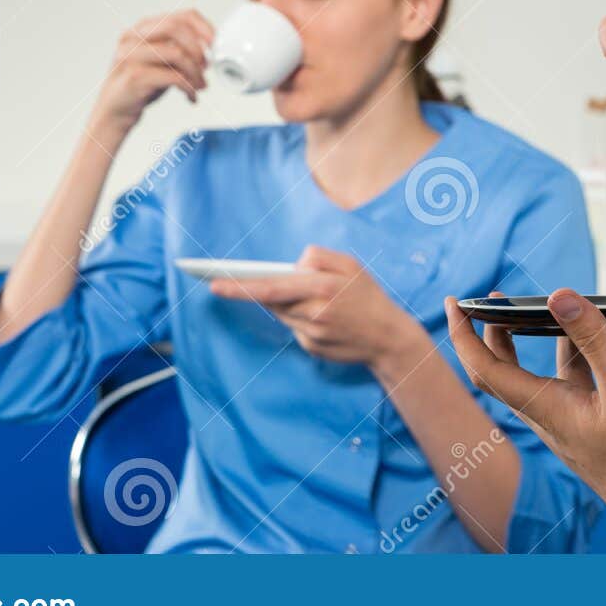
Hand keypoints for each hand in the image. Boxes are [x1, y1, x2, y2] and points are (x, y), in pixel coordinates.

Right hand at [91, 9, 214, 135]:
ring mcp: (131, 56)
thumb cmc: (141, 84)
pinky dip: (188, 87)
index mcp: (143, 28)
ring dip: (196, 72)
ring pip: (176, 53)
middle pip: (176, 28)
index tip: (215, 45)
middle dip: (198, 48)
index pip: (182, 16)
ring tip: (200, 85)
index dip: (204, 28)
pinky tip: (191, 96)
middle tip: (206, 67)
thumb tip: (211, 47)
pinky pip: (172, 77)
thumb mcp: (162, 59)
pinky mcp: (134, 77)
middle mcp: (133, 37)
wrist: (114, 110)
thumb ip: (179, 47)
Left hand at [210, 246, 426, 369]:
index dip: (242, 286)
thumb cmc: (369, 297)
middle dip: (248, 292)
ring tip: (312, 298)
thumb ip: (320, 257)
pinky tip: (323, 318)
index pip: (273, 286)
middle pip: (272, 301)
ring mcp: (311, 334)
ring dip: (285, 304)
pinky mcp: (311, 348)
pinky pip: (295, 328)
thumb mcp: (351, 265)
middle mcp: (314, 312)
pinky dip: (300, 319)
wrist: (389, 338)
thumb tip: (292, 264)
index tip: (216, 283)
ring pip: (283, 313)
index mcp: (323, 287)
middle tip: (219, 286)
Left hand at [444, 288, 605, 552]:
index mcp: (546, 407)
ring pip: (563, 367)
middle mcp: (554, 413)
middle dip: (503, 328)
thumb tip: (560, 296)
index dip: (464, 333)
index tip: (455, 301)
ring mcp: (581, 417)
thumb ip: (593, 340)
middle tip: (502, 296)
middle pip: (514, 366)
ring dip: (570, 333)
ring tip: (585, 301)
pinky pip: (602, 377)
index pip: (486, 367)